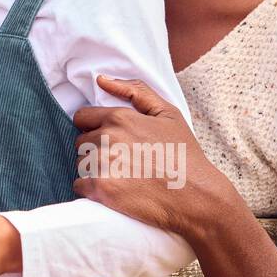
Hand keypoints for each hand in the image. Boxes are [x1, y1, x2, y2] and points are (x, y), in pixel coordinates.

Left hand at [72, 76, 238, 238]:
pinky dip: (90, 189)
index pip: (82, 118)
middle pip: (81, 142)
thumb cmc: (184, 154)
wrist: (197, 197)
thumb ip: (135, 91)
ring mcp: (102, 164)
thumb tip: (101, 80)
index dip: (94, 128)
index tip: (109, 140)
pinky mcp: (101, 189)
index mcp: (119, 118)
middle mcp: (106, 138)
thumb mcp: (168, 113)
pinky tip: (113, 190)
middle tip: (121, 160)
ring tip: (121, 175)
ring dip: (93, 169)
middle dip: (95, 149)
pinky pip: (79, 185)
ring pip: (80, 163)